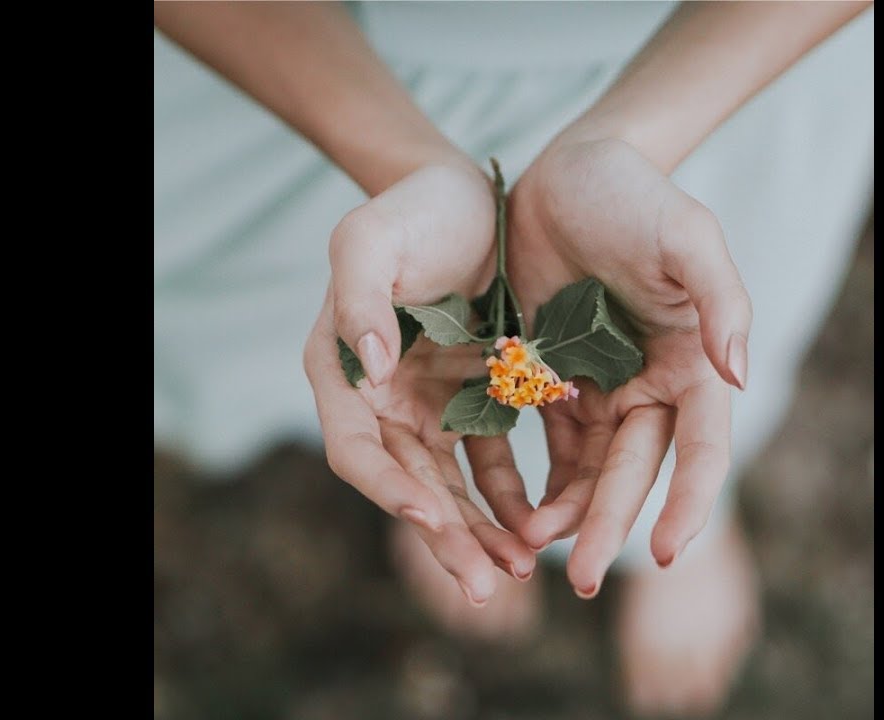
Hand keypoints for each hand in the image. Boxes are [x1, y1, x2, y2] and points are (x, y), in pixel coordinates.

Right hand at [303, 161, 536, 605]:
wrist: (469, 193)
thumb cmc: (412, 210)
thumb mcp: (372, 238)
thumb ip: (358, 295)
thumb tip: (368, 367)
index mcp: (342, 370)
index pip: (356, 449)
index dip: (389, 489)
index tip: (433, 518)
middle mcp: (381, 400)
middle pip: (408, 486)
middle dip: (446, 538)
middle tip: (487, 585)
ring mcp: (429, 405)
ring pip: (452, 488)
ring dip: (482, 532)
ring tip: (521, 570)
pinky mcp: (475, 400)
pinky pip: (492, 461)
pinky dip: (513, 497)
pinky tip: (541, 525)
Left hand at [505, 136, 751, 596]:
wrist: (565, 169)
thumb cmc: (635, 196)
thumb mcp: (687, 235)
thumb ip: (722, 301)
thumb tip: (741, 377)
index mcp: (692, 363)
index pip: (701, 449)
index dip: (688, 502)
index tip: (667, 554)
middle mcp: (650, 385)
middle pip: (633, 472)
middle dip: (609, 526)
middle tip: (583, 580)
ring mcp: (598, 386)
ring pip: (586, 470)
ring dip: (565, 514)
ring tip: (533, 550)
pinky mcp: (549, 378)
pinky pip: (543, 443)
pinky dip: (531, 480)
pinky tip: (510, 513)